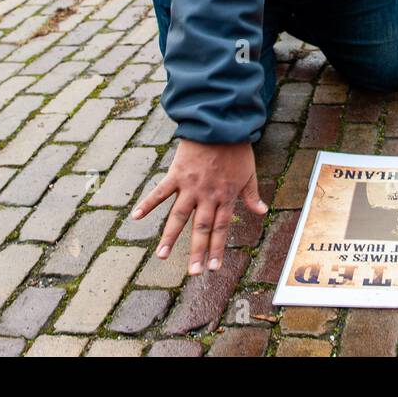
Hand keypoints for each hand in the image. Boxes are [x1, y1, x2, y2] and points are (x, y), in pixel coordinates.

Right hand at [130, 138, 267, 274]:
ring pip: (178, 216)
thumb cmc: (236, 148)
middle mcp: (207, 195)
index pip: (221, 228)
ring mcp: (190, 186)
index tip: (213, 269)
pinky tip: (135, 217)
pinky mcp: (176, 174)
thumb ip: (252, 194)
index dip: (217, 249)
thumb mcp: (250, 172)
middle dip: (196, 252)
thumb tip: (263, 212)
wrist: (220, 124)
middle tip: (192, 273)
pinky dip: (147, 203)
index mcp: (226, 196)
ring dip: (169, 237)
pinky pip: (159, 191)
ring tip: (160, 256)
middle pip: (201, 228)